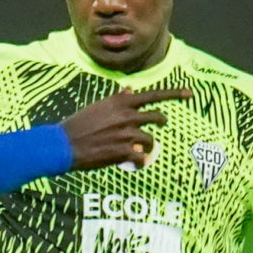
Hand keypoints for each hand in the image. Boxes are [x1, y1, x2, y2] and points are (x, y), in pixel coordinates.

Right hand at [60, 86, 191, 171]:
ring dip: (146, 145)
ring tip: (137, 148)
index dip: (174, 93)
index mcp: (120, 102)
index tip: (190, 93)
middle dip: (160, 122)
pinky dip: (139, 161)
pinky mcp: (123, 151)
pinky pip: (141, 157)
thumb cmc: (78, 125)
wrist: (63, 145)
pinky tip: (133, 162)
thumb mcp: (97, 107)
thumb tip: (130, 90)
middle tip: (160, 125)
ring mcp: (126, 133)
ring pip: (150, 139)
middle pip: (157, 116)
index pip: (152, 94)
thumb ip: (117, 99)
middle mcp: (126, 115)